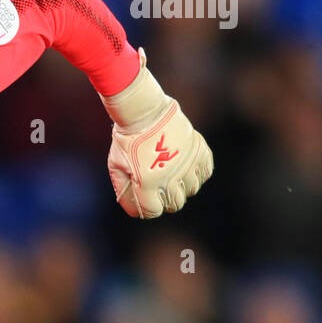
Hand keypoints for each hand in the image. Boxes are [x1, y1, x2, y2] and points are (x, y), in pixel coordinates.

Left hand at [99, 49, 213, 218]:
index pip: (153, 211)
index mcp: (147, 183)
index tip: (148, 202)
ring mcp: (185, 163)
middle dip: (167, 201)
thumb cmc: (126, 139)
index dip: (149, 209)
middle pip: (175, 204)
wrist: (143, 111)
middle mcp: (169, 177)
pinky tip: (188, 168)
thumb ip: (123, 189)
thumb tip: (134, 208)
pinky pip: (206, 171)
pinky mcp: (197, 149)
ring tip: (174, 177)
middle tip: (161, 190)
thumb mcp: (116, 165)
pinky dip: (199, 173)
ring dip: (183, 187)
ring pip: (192, 189)